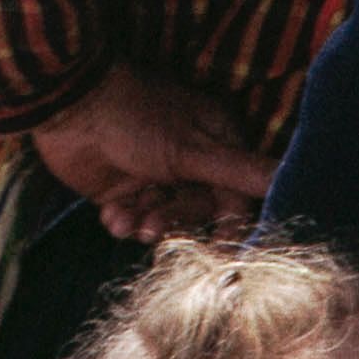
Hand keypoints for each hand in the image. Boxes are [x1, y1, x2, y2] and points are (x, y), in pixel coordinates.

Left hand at [30, 68, 275, 244]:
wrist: (67, 107)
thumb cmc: (136, 118)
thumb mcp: (192, 148)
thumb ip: (239, 172)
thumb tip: (290, 177)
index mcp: (215, 142)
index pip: (234, 195)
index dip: (229, 224)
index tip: (224, 251)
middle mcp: (189, 160)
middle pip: (198, 211)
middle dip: (177, 221)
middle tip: (154, 226)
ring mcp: (153, 176)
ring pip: (164, 219)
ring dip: (147, 223)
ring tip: (129, 219)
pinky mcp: (120, 190)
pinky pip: (133, 220)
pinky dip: (122, 221)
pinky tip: (111, 214)